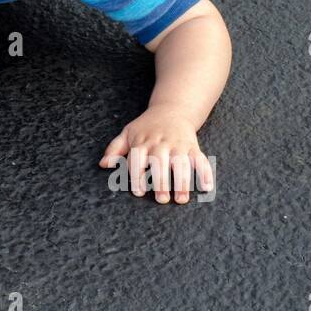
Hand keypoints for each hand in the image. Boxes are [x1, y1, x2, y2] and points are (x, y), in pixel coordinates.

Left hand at [98, 108, 213, 203]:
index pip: (138, 158)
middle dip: (160, 181)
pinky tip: (206, 187)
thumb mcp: (128, 133)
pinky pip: (201, 159)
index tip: (139, 192)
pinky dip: (205, 172)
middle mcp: (161, 143)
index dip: (137, 175)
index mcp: (143, 141)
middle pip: (160, 162)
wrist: (172, 110)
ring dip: (182, 182)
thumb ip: (115, 149)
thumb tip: (103, 164)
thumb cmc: (146, 127)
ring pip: (181, 163)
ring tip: (180, 199)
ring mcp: (178, 145)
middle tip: (161, 200)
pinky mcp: (193, 147)